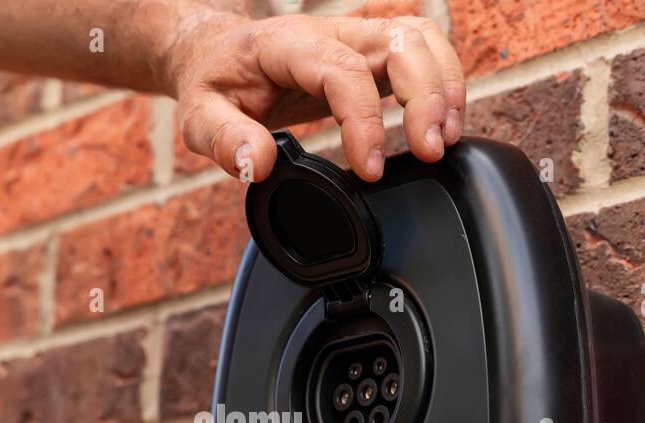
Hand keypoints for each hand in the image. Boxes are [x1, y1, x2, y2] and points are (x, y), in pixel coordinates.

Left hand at [167, 7, 465, 181]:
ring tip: (445, 140)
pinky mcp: (372, 54)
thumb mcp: (198, 115)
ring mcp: (357, 38)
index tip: (369, 168)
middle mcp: (331, 32)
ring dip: (444, 86)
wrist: (219, 54)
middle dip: (425, 96)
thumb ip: (224, 140)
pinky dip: (443, 83)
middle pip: (399, 44)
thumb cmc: (216, 82)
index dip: (365, 119)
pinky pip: (422, 52)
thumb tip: (258, 165)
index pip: (342, 70)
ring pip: (421, 40)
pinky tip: (444, 124)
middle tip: (430, 151)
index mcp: (288, 44)